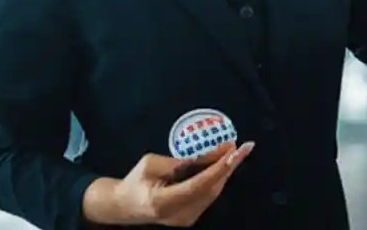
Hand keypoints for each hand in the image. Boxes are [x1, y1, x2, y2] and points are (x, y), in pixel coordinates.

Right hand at [84, 142, 253, 225]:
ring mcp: (185, 219)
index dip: (220, 167)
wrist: (124, 206)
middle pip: (211, 189)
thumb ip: (182, 161)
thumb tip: (212, 153)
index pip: (199, 184)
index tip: (235, 150)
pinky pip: (208, 195)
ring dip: (225, 172)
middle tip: (242, 147)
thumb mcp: (152, 163)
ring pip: (213, 193)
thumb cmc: (135, 180)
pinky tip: (222, 165)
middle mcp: (178, 215)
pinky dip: (216, 179)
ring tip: (234, 152)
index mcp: (163, 202)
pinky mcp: (190, 217)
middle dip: (228, 167)